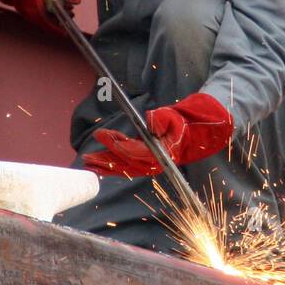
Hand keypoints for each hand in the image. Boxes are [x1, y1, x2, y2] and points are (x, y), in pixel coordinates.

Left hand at [84, 93, 232, 176]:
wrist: (198, 133)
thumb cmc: (186, 124)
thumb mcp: (177, 116)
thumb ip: (164, 118)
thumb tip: (151, 120)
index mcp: (160, 153)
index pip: (134, 152)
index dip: (116, 144)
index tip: (103, 135)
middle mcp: (154, 163)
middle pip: (125, 164)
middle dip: (105, 160)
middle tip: (86, 155)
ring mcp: (150, 164)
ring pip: (124, 167)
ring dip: (106, 165)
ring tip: (88, 161)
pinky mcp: (146, 161)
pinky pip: (127, 165)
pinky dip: (113, 164)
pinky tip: (101, 162)